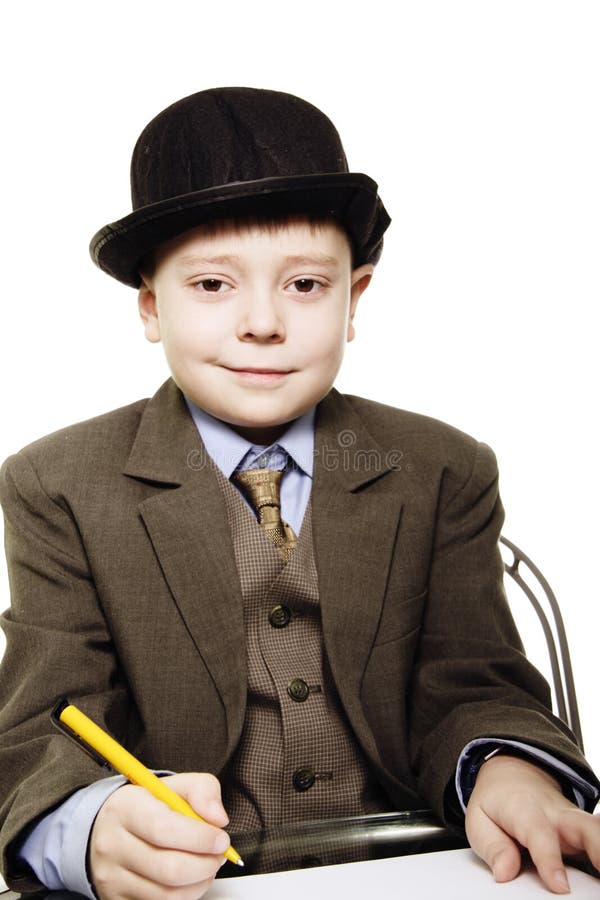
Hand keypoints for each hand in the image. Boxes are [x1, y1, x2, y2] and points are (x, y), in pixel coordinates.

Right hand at [90, 772, 230, 898]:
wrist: (109, 829)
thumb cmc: (146, 806)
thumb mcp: (174, 786)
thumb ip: (202, 791)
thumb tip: (218, 818)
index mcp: (125, 808)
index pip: (164, 829)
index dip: (200, 838)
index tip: (221, 839)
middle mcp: (112, 844)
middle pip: (169, 869)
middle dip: (206, 864)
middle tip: (219, 855)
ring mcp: (111, 876)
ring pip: (168, 894)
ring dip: (199, 883)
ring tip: (207, 865)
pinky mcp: (116, 899)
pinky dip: (185, 895)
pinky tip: (190, 879)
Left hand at [465, 753, 599, 893]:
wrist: (514, 774)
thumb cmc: (496, 800)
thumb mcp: (479, 820)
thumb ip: (492, 847)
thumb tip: (505, 873)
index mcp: (527, 810)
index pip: (541, 835)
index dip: (550, 860)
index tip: (560, 886)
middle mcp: (558, 816)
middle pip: (586, 827)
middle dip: (599, 848)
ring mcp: (576, 824)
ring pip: (598, 832)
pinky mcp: (586, 834)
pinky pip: (599, 840)